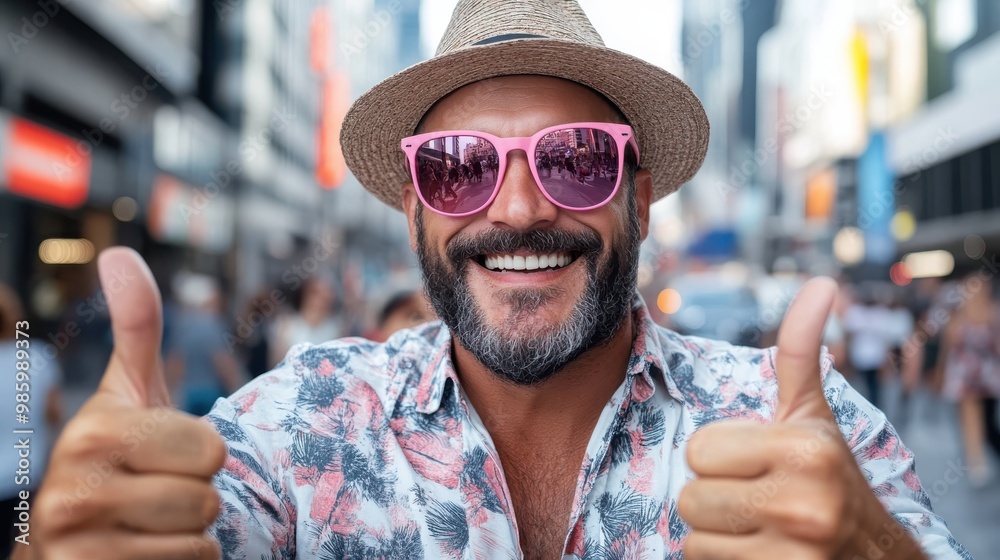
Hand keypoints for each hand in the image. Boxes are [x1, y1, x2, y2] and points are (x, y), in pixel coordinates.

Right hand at [22, 248, 225, 559]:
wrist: (72, 534)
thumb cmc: (118, 453)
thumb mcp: (130, 391)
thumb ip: (136, 327)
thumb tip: (119, 254)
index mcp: (95, 434)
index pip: (212, 450)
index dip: (202, 453)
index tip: (164, 454)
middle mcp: (76, 494)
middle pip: (208, 499)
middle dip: (196, 494)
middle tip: (159, 490)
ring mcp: (80, 550)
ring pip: (200, 543)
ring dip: (190, 534)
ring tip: (151, 522)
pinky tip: (144, 551)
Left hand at [678, 278, 924, 559]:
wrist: (871, 555)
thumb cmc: (828, 475)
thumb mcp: (812, 415)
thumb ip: (800, 352)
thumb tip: (819, 283)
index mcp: (802, 449)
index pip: (700, 450)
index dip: (718, 456)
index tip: (751, 461)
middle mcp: (802, 502)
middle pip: (692, 497)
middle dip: (714, 496)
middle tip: (750, 496)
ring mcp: (792, 550)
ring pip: (695, 536)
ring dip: (715, 532)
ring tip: (754, 524)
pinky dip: (722, 559)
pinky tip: (755, 550)